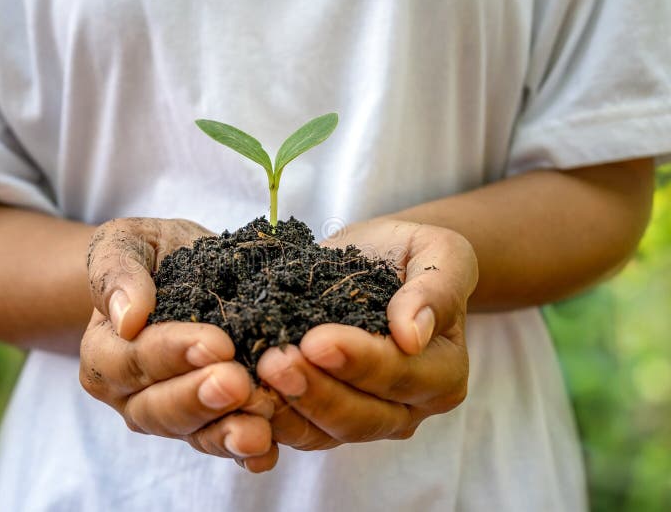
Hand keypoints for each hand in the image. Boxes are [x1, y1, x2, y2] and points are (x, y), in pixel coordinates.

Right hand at [79, 218, 277, 471]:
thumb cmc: (153, 253)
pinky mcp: (209, 424)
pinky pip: (224, 446)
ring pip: (193, 434)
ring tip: (259, 427)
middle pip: (160, 408)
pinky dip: (247, 454)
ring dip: (226, 433)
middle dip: (200, 397)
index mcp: (105, 351)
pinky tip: (269, 450)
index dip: (174, 354)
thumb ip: (116, 272)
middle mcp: (131, 394)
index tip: (216, 343)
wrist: (186, 268)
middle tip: (238, 383)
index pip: (134, 360)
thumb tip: (127, 316)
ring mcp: (171, 415)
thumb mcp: (128, 243)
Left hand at [257, 217, 477, 448]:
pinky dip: (271, 418)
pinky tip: (245, 393)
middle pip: (362, 417)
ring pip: (326, 433)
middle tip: (275, 362)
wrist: (375, 258)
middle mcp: (408, 407)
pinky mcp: (325, 419)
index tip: (317, 340)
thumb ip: (435, 289)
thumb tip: (413, 335)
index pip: (401, 375)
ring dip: (287, 408)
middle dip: (315, 391)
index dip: (359, 362)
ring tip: (254, 375)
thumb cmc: (410, 254)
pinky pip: (299, 432)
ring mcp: (366, 418)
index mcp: (442, 371)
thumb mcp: (438, 253)